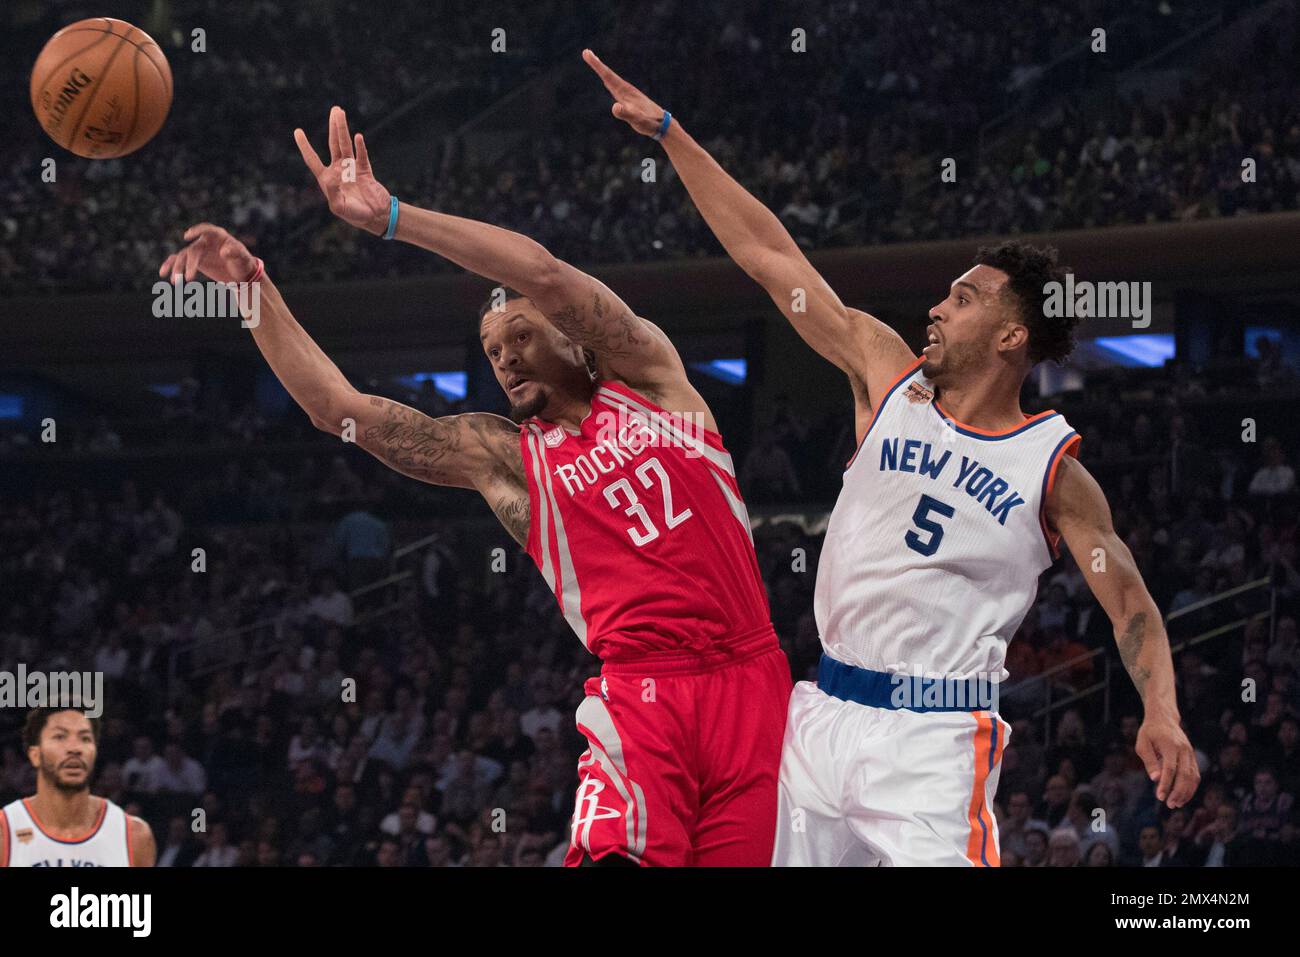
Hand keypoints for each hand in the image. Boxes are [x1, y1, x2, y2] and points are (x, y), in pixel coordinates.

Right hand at [158, 223, 257, 284]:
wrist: (241, 274)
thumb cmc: (243, 263)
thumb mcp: (243, 258)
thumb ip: (235, 252)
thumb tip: (224, 251)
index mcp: (218, 236)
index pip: (206, 229)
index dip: (197, 231)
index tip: (188, 236)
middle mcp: (205, 241)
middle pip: (193, 250)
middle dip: (189, 265)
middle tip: (189, 279)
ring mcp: (198, 250)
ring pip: (183, 257)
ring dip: (177, 268)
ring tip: (174, 282)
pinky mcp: (193, 260)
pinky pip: (179, 260)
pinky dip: (170, 266)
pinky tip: (163, 273)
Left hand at [295, 106, 391, 234]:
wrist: (376, 216)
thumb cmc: (355, 215)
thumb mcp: (338, 207)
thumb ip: (332, 192)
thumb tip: (330, 176)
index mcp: (327, 179)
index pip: (313, 159)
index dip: (305, 146)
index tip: (298, 131)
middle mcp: (338, 170)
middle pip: (333, 144)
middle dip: (333, 127)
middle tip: (335, 110)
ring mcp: (352, 168)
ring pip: (346, 144)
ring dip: (343, 129)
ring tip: (341, 113)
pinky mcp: (365, 169)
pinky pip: (362, 155)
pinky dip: (360, 146)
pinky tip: (357, 137)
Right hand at [582, 49, 668, 137]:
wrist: (663, 124)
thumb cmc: (649, 122)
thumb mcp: (637, 119)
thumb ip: (626, 113)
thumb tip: (615, 107)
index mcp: (625, 91)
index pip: (608, 76)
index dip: (597, 65)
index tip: (586, 53)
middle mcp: (626, 90)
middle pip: (608, 75)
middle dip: (597, 64)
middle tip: (586, 52)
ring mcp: (628, 94)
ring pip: (612, 80)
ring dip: (602, 71)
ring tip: (594, 62)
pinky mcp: (630, 100)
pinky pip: (616, 87)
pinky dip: (608, 82)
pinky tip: (607, 82)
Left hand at [1136, 715, 1199, 808]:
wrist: (1164, 719)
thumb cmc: (1149, 733)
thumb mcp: (1143, 744)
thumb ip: (1149, 761)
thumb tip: (1155, 779)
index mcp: (1170, 745)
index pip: (1170, 768)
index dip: (1166, 784)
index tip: (1160, 797)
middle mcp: (1183, 750)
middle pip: (1185, 775)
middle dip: (1178, 792)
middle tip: (1169, 804)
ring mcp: (1190, 753)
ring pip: (1193, 776)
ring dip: (1186, 792)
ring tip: (1176, 804)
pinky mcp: (1192, 757)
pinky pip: (1195, 775)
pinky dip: (1191, 787)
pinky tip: (1183, 797)